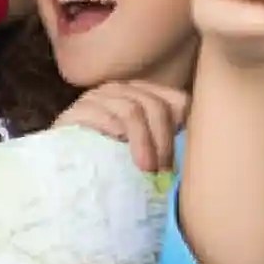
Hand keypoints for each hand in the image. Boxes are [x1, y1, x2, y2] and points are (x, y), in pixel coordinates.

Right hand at [53, 82, 189, 171]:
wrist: (64, 172)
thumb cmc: (109, 165)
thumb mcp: (144, 154)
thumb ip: (166, 147)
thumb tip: (199, 159)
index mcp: (142, 97)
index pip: (176, 100)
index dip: (181, 127)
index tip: (179, 159)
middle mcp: (120, 91)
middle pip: (155, 106)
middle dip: (163, 140)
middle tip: (162, 171)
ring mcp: (96, 99)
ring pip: (132, 109)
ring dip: (143, 141)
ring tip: (145, 168)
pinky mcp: (74, 113)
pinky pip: (99, 113)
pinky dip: (112, 129)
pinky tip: (117, 145)